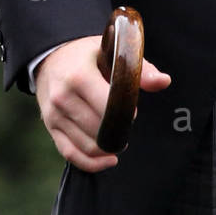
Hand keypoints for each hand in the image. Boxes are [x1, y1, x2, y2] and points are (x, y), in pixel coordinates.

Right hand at [35, 34, 170, 172]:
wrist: (52, 57)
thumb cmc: (89, 55)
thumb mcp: (113, 51)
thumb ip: (140, 69)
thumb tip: (164, 82)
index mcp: (79, 75)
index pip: (105, 105)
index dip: (123, 113)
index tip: (133, 112)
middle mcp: (62, 96)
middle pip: (97, 128)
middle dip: (117, 131)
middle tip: (128, 126)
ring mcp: (54, 114)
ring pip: (86, 145)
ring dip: (107, 148)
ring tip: (121, 140)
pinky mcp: (51, 127)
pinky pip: (70, 153)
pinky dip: (91, 163)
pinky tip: (108, 160)